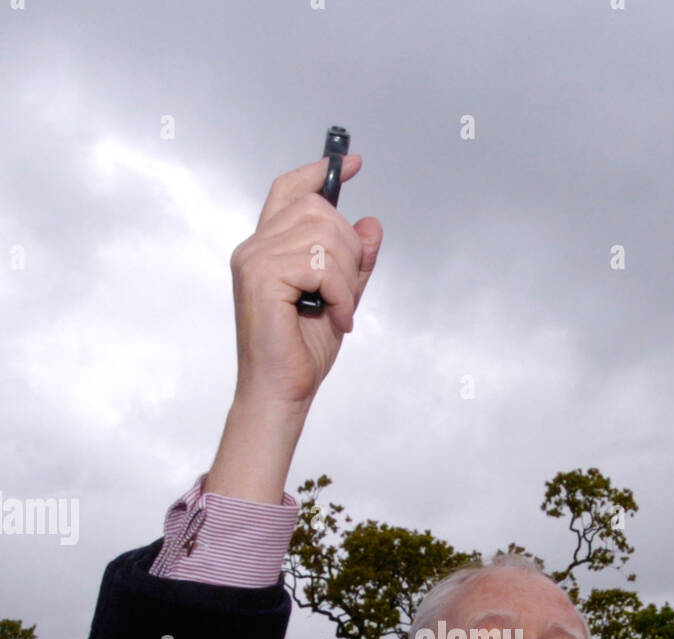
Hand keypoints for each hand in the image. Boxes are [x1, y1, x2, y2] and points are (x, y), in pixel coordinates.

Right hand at [228, 156, 382, 414]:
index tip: (352, 164)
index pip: (290, 190)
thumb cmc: (301, 353)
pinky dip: (342, 294)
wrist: (280, 393)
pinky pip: (322, 264)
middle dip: (348, 248)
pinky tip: (338, 319)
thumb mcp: (341, 298)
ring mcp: (255, 259)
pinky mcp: (262, 276)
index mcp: (267, 247)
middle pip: (317, 209)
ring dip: (347, 276)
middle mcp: (255, 247)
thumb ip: (355, 262)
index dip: (320, 172)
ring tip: (340, 309)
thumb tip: (371, 223)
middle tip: (348, 292)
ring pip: (324, 235)